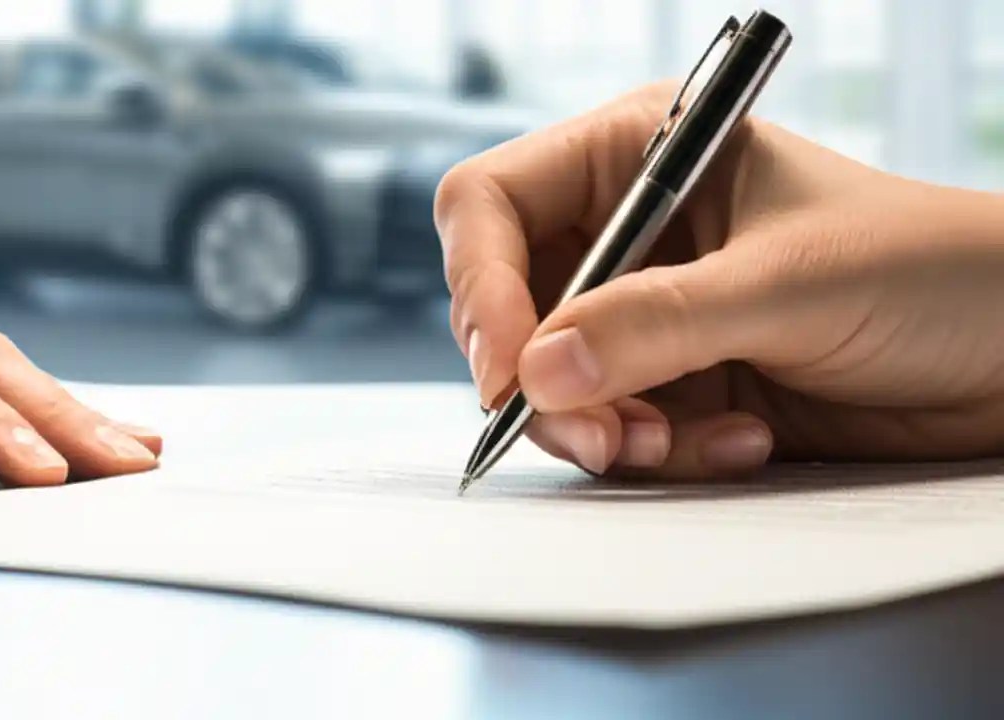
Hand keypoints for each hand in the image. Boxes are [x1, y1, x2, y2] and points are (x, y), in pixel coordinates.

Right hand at [436, 82, 1003, 478]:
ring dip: (607, 429)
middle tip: (602, 435)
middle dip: (545, 382)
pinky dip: (662, 455)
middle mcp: (630, 234)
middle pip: (508, 307)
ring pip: (552, 384)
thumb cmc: (932, 271)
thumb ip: (656, 324)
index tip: (510, 372)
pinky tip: (742, 441)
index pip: (494, 205)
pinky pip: (613, 431)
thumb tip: (537, 370)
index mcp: (642, 157)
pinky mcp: (673, 385)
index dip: (483, 286)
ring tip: (686, 443)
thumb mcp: (789, 285)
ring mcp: (647, 315)